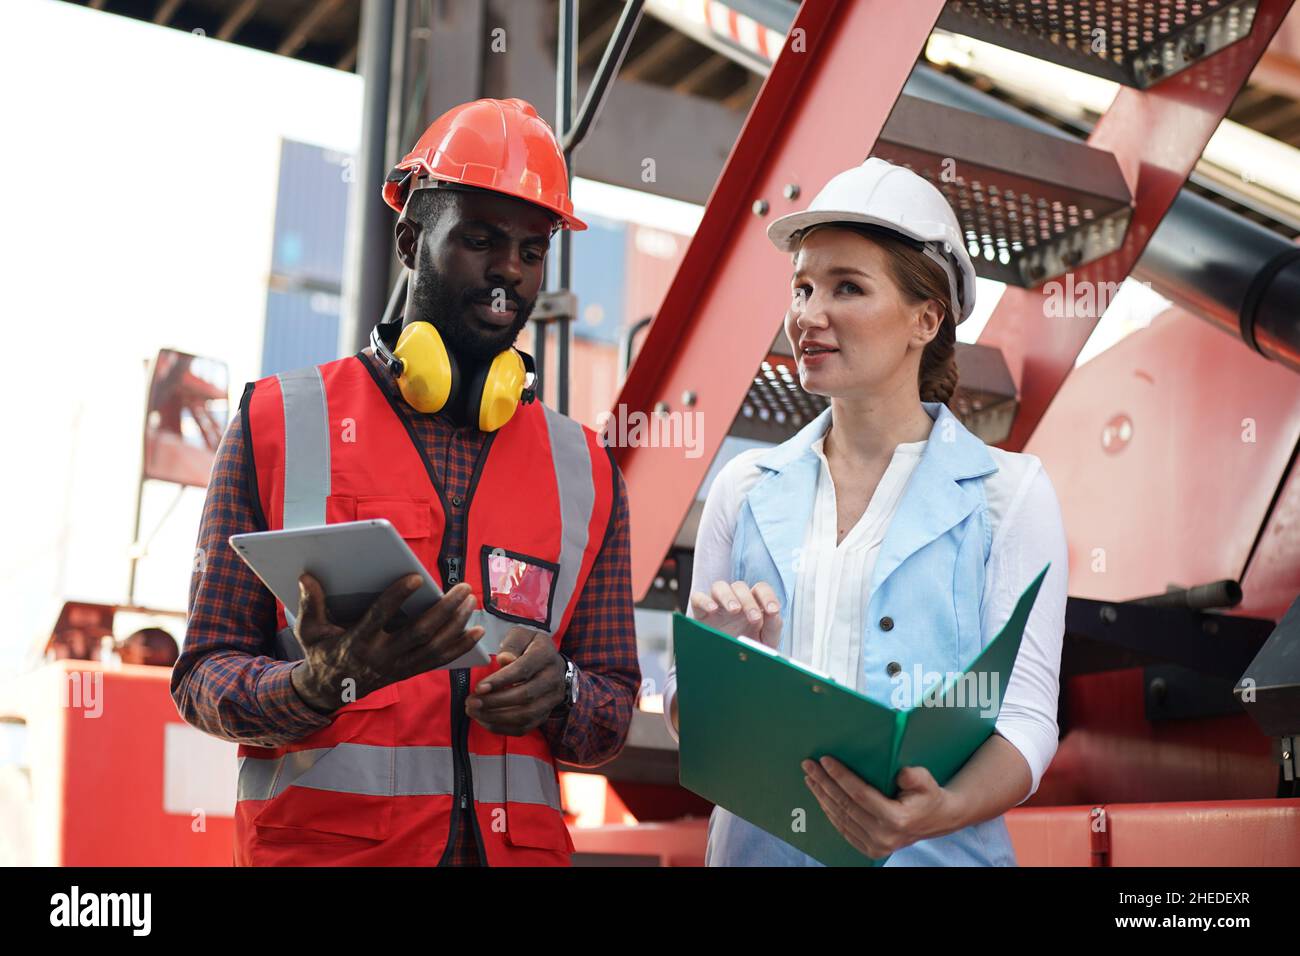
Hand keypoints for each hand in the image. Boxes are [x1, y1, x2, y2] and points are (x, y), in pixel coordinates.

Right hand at [290, 573, 483, 713]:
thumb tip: (306, 576)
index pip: (379, 617)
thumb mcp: (309, 630)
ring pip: (434, 647)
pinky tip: (477, 631)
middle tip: (463, 588)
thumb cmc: (321, 652)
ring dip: (457, 625)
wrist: (328, 691)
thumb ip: (310, 604)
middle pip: (419, 633)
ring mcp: (397, 667)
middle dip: (444, 610)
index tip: (416, 577)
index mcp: (356, 643)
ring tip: (471, 601)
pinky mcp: (408, 673)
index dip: (397, 597)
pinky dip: (460, 646)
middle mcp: (380, 657)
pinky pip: (439, 661)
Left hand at [465, 625, 565, 734]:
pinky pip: (524, 728)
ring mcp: (551, 699)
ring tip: (474, 712)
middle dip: (495, 702)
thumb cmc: (530, 647)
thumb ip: (512, 644)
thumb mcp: (521, 636)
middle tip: (471, 702)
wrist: (551, 663)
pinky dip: (501, 728)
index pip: (523, 670)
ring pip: (525, 715)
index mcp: (545, 655)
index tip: (479, 687)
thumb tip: (504, 659)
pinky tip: (484, 720)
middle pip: (525, 696)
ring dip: (496, 717)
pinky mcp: (545, 714)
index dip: (500, 681)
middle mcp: (553, 679)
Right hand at [689, 580, 782, 647]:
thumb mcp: (766, 643)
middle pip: (740, 587)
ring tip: (734, 610)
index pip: (760, 589)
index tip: (772, 610)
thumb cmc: (748, 654)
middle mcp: (735, 603)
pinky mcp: (701, 615)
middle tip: (754, 618)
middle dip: (748, 601)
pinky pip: (698, 598)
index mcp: (753, 606)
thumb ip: (773, 626)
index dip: (768, 596)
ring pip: (719, 586)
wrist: (729, 671)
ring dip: (728, 596)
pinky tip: (712, 610)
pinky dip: (704, 600)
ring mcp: (717, 607)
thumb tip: (774, 613)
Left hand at [801, 757, 959, 859]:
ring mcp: (875, 846)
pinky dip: (829, 811)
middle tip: (808, 765)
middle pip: (845, 805)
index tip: (825, 760)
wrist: (936, 820)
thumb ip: (914, 776)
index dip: (840, 776)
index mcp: (896, 819)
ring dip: (822, 796)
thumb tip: (899, 773)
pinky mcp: (870, 849)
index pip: (859, 794)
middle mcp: (883, 836)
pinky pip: (843, 828)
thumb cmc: (928, 795)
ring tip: (810, 777)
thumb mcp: (926, 781)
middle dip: (824, 783)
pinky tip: (820, 796)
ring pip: (840, 818)